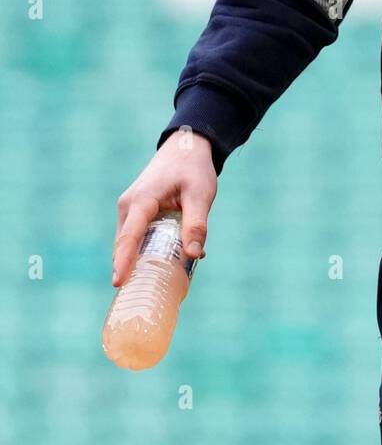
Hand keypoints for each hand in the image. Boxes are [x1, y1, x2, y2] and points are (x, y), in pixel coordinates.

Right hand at [112, 130, 216, 285]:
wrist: (186, 147)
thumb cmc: (193, 169)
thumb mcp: (201, 194)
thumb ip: (197, 224)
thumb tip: (195, 255)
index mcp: (142, 200)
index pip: (129, 236)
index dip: (122, 261)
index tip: (118, 283)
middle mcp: (129, 205)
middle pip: (125, 244)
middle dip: (131, 269)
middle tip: (142, 297)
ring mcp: (129, 208)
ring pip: (130, 242)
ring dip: (141, 260)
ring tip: (156, 285)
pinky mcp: (135, 211)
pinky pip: (136, 236)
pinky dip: (145, 250)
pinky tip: (165, 264)